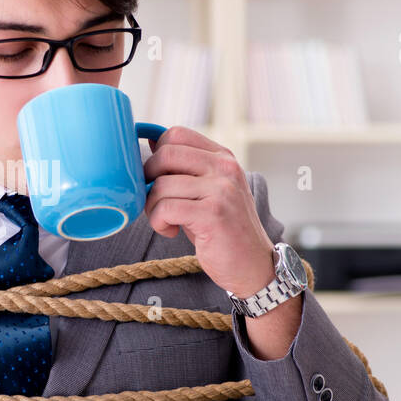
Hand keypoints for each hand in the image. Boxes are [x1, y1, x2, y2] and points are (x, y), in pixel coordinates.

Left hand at [142, 126, 275, 297]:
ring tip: (165, 221)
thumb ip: (185, 171)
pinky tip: (170, 231)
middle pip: (166, 154)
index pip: (176, 134)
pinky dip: (159, 222)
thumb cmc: (222, 230)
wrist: (253, 265)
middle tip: (154, 200)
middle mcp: (225, 168)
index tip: (153, 176)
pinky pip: (166, 208)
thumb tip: (149, 146)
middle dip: (148, 178)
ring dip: (152, 207)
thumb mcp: (207, 192)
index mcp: (222, 157)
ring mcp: (221, 190)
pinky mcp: (213, 214)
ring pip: (161, 184)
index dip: (155, 152)